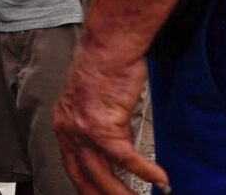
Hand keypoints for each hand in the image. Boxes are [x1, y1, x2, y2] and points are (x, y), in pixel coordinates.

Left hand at [53, 35, 168, 193]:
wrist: (110, 45)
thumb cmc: (107, 65)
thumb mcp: (97, 102)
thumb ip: (104, 128)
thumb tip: (120, 151)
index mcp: (65, 124)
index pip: (72, 166)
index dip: (86, 186)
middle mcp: (68, 130)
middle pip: (84, 177)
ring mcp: (83, 130)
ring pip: (102, 175)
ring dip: (123, 193)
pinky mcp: (103, 125)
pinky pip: (126, 158)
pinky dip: (145, 171)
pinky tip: (160, 180)